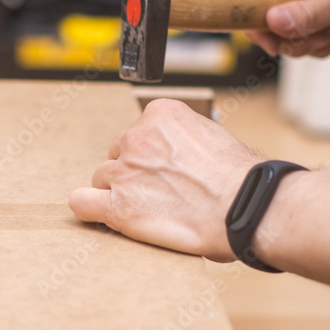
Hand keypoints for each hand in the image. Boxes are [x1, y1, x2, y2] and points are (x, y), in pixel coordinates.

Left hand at [68, 99, 261, 261]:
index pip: (138, 131)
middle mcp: (137, 137)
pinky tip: (101, 216)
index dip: (149, 154)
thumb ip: (185, 141)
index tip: (163, 169)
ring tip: (146, 211)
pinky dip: (89, 208)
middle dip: (133, 172)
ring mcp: (124, 171)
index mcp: (162, 114)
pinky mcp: (118, 206)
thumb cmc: (242, 180)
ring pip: (102, 178)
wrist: (246, 207)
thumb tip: (180, 159)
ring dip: (119, 192)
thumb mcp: (214, 137)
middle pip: (117, 153)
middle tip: (158, 192)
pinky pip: (82, 202)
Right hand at [238, 0, 329, 56]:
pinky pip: (310, 32)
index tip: (278, 43)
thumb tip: (272, 24)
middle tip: (328, 34)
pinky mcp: (323, 4)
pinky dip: (329, 38)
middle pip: (268, 20)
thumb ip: (309, 13)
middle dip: (297, 38)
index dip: (255, 23)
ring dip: (317, 40)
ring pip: (290, 31)